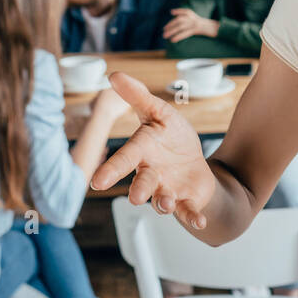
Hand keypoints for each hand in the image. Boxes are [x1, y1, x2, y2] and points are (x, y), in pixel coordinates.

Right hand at [92, 72, 215, 229]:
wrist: (193, 165)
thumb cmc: (171, 139)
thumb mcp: (159, 113)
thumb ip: (139, 97)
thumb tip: (114, 75)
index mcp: (143, 152)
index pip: (125, 159)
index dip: (111, 170)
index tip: (96, 182)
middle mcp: (152, 175)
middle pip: (142, 184)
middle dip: (139, 190)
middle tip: (135, 198)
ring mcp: (169, 189)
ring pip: (162, 200)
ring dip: (164, 203)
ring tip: (166, 202)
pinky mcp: (187, 200)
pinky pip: (188, 211)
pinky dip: (193, 217)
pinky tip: (200, 222)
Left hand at [162, 7, 220, 42]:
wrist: (217, 30)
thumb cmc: (207, 28)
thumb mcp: (199, 22)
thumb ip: (191, 20)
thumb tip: (180, 20)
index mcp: (195, 15)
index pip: (185, 11)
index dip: (178, 12)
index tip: (171, 13)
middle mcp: (194, 18)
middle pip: (180, 20)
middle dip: (171, 24)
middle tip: (164, 30)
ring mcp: (195, 23)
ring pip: (181, 26)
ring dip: (172, 31)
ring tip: (165, 36)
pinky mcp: (197, 30)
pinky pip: (186, 33)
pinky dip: (178, 36)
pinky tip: (173, 40)